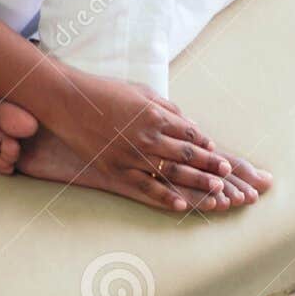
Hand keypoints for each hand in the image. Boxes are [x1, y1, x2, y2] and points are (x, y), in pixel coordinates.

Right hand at [43, 64, 240, 213]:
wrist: (68, 101)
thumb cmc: (104, 91)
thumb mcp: (139, 91)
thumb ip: (165, 106)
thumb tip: (187, 121)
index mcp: (154, 114)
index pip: (189, 133)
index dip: (205, 144)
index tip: (217, 152)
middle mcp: (147, 136)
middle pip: (186, 155)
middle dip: (209, 165)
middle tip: (226, 174)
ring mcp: (131, 155)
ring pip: (171, 173)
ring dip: (197, 182)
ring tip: (216, 190)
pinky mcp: (116, 169)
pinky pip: (145, 187)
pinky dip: (165, 197)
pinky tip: (181, 205)